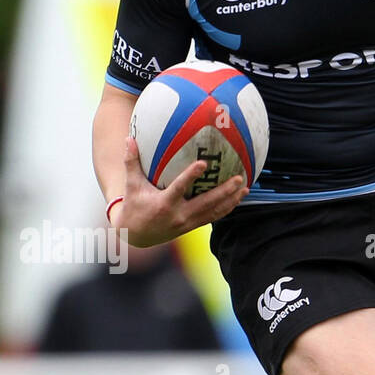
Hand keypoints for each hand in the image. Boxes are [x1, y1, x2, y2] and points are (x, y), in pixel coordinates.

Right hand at [114, 136, 247, 246]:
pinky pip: (212, 217)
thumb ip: (131, 162)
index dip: (191, 176)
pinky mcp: (191, 227)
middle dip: (224, 191)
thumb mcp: (131, 185)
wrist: (134, 235)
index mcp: (163, 204)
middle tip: (239, 178)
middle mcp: (178, 216)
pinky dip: (226, 209)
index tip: (204, 163)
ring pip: (213, 212)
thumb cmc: (133, 206)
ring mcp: (186, 223)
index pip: (180, 188)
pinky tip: (237, 199)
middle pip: (206, 203)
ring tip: (245, 188)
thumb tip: (129, 138)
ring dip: (231, 201)